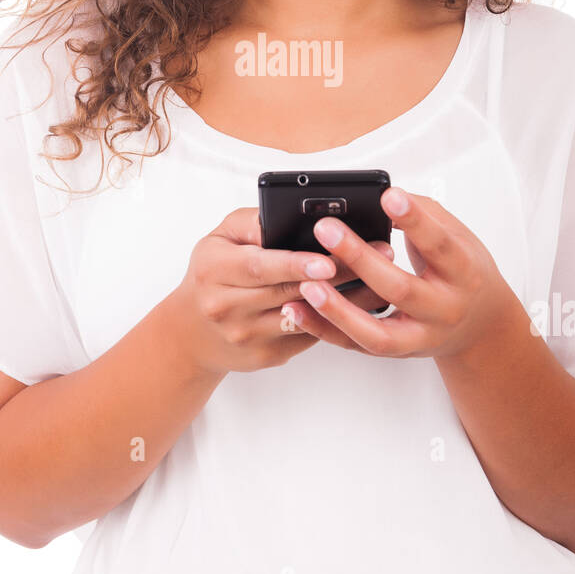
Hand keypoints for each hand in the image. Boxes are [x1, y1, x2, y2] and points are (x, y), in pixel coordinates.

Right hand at [171, 207, 393, 374]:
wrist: (191, 332)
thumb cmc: (212, 273)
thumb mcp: (220, 238)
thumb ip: (253, 223)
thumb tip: (289, 217)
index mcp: (215, 271)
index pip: (260, 267)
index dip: (296, 264)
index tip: (329, 260)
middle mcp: (228, 307)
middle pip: (290, 291)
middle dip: (338, 274)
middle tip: (377, 254)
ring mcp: (248, 336)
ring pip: (306, 318)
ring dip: (348, 300)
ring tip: (382, 279)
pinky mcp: (267, 356)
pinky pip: (309, 336)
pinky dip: (337, 319)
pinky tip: (364, 303)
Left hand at [283, 187, 519, 359]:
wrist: (481, 323)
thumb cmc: (461, 269)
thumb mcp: (457, 236)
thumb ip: (421, 215)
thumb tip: (377, 197)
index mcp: (464, 272)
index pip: (439, 244)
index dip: (414, 219)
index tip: (387, 194)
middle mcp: (445, 309)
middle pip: (401, 288)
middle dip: (360, 259)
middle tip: (325, 229)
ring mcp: (421, 336)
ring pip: (377, 333)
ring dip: (338, 309)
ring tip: (307, 284)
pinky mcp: (398, 351)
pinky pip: (356, 346)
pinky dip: (324, 329)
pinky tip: (297, 309)